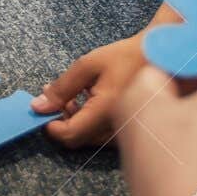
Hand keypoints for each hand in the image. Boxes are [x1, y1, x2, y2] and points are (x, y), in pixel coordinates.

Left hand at [33, 33, 148, 148]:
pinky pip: (99, 134)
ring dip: (73, 119)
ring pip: (87, 137)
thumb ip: (62, 88)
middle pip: (76, 139)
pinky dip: (87, 120)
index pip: (69, 134)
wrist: (158, 58)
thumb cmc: (125, 57)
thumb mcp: (87, 66)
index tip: (42, 109)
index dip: (50, 125)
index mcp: (106, 112)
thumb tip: (38, 106)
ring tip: (71, 94)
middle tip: (55, 96)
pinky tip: (87, 99)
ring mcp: (123, 133)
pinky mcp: (127, 132)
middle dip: (60, 119)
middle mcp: (116, 129)